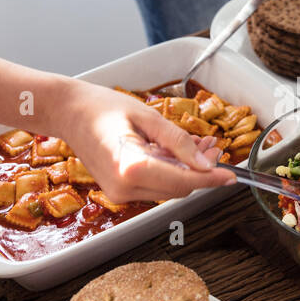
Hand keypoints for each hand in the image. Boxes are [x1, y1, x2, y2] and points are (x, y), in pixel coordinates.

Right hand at [54, 81, 234, 202]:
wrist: (68, 112)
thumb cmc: (102, 107)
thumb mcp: (148, 117)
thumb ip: (179, 142)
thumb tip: (206, 163)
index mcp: (131, 167)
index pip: (183, 182)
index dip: (211, 179)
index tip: (231, 175)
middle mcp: (124, 187)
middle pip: (178, 189)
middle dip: (201, 172)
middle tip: (216, 149)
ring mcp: (119, 193)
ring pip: (168, 189)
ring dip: (187, 171)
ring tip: (201, 146)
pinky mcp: (118, 191)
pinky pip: (154, 186)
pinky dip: (171, 172)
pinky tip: (179, 153)